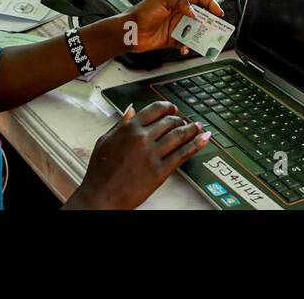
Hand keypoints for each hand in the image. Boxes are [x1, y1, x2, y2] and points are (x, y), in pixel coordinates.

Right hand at [68, 101, 210, 209]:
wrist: (101, 196)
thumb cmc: (100, 171)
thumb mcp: (105, 140)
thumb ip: (121, 124)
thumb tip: (131, 110)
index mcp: (129, 128)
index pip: (154, 109)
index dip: (167, 107)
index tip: (172, 109)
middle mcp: (143, 138)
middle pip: (169, 122)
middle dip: (179, 120)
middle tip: (184, 121)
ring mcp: (153, 154)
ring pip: (179, 136)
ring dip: (191, 129)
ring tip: (198, 127)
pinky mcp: (160, 171)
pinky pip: (182, 154)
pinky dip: (196, 145)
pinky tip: (203, 140)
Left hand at [124, 0, 223, 54]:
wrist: (130, 31)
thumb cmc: (142, 13)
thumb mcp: (162, 0)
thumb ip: (181, 2)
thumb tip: (194, 12)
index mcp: (177, 0)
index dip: (210, 4)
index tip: (218, 12)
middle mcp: (178, 13)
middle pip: (199, 17)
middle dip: (209, 23)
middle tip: (216, 29)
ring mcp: (175, 26)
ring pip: (194, 31)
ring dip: (199, 37)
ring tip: (204, 41)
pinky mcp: (172, 39)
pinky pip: (185, 44)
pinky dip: (187, 47)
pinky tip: (185, 49)